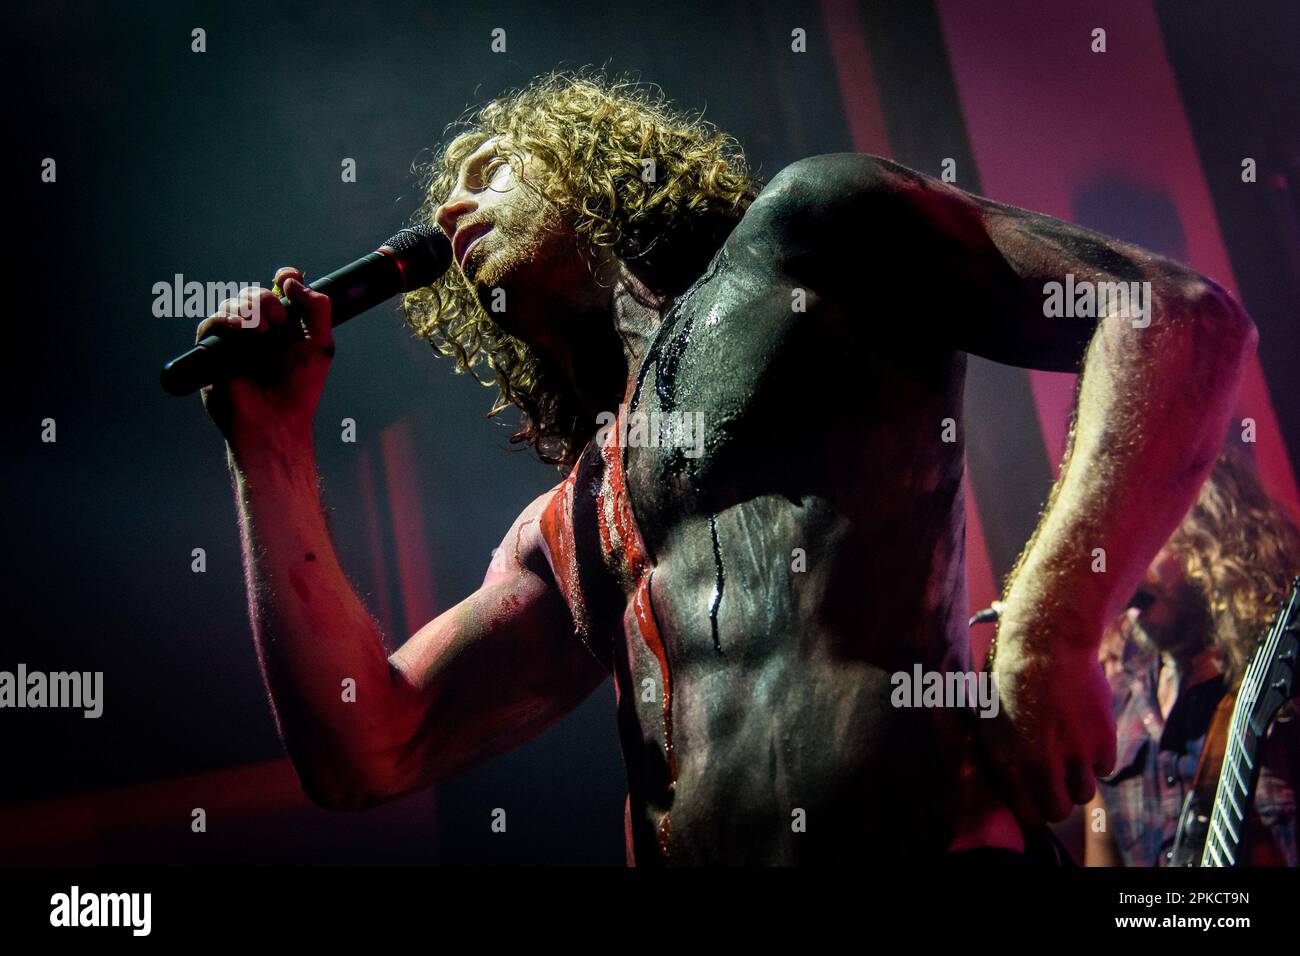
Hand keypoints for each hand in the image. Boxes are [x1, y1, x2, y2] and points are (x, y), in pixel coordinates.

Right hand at [195, 267, 333, 452]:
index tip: (287, 277)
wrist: (276, 420)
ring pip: (233, 304)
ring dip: (249, 310)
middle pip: (255, 294)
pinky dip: (227, 320)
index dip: (284, 278)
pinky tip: (243, 331)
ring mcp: (235, 340)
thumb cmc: (300, 389)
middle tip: (279, 321)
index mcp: (285, 327)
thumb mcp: (320, 345)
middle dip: (266, 299)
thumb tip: (292, 280)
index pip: (280, 291)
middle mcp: (259, 330)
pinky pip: (212, 323)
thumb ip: (317, 309)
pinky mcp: (213, 352)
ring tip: (263, 333)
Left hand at [977, 616, 1116, 826]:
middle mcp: (1042, 766)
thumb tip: (1013, 786)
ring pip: (1085, 794)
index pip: (1029, 817)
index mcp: (1008, 764)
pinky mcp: (1103, 740)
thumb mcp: (990, 722)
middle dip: (1058, 800)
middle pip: (1060, 812)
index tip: (1037, 799)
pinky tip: (1084, 737)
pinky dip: (1098, 758)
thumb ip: (1003, 759)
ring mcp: (1075, 755)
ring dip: (1078, 780)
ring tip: (1070, 756)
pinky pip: (1105, 768)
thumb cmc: (1011, 682)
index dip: (1034, 810)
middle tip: (1057, 781)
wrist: (1045, 646)